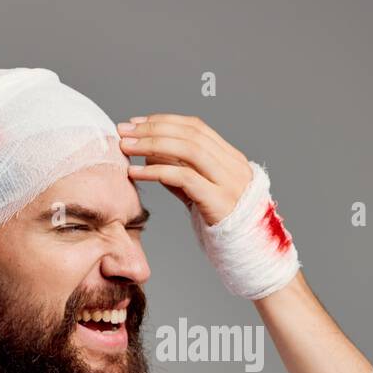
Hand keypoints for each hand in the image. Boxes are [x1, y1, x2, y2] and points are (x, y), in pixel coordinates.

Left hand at [117, 114, 254, 225]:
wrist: (249, 251)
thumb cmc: (222, 223)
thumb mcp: (200, 193)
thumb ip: (180, 173)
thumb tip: (150, 155)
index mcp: (231, 158)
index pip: (196, 127)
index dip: (164, 121)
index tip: (136, 123)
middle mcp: (233, 165)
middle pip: (190, 134)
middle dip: (153, 129)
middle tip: (124, 131)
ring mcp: (229, 182)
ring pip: (188, 150)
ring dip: (151, 144)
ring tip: (126, 147)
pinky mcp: (219, 200)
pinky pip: (184, 177)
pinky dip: (156, 171)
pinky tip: (135, 172)